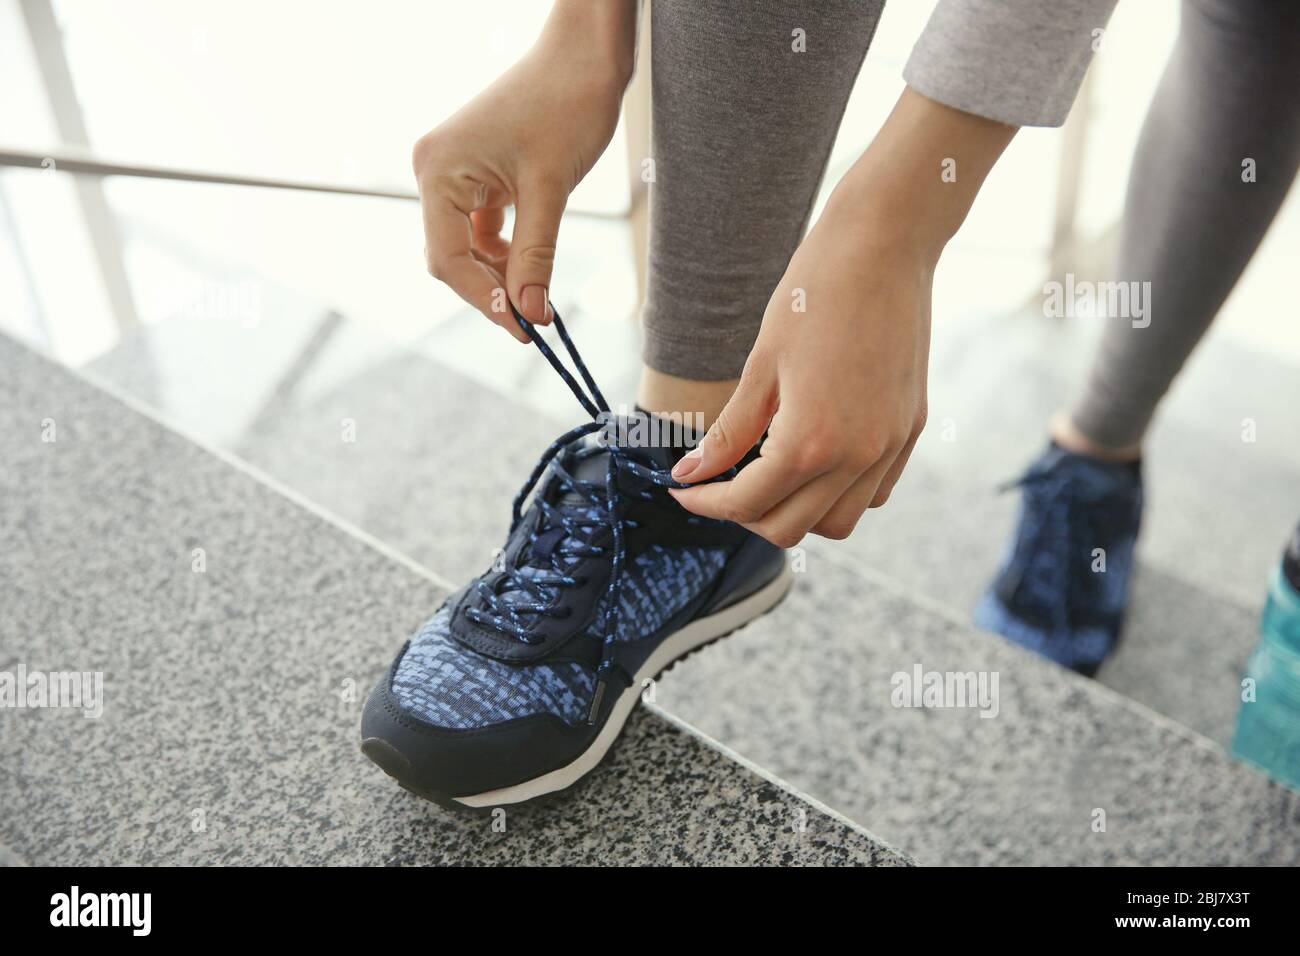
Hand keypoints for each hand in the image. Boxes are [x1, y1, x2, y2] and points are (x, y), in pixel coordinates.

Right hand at [412, 3, 634, 340]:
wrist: (584, 56)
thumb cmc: (566, 107)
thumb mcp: (550, 192)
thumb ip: (535, 258)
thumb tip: (530, 314)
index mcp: (438, 172)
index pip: (447, 258)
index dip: (483, 300)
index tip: (523, 329)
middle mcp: (434, 170)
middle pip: (451, 255)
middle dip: (490, 289)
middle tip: (532, 320)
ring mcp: (453, 171)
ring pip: (466, 245)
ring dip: (499, 273)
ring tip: (537, 294)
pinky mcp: (475, 172)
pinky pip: (480, 227)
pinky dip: (504, 250)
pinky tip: (530, 265)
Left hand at [668, 212, 933, 545]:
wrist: (886, 244)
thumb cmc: (816, 292)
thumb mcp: (760, 366)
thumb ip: (728, 432)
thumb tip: (691, 475)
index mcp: (812, 440)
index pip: (748, 503)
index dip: (706, 503)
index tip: (683, 490)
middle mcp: (858, 456)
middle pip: (791, 528)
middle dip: (745, 515)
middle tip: (718, 484)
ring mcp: (890, 446)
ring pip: (839, 522)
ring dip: (796, 511)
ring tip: (767, 475)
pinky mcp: (909, 430)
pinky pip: (874, 492)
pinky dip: (839, 493)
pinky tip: (813, 460)